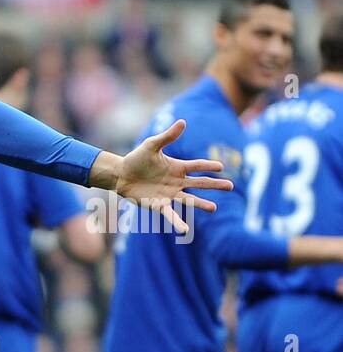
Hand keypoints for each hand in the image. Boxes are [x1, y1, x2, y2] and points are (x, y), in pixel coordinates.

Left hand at [101, 119, 232, 233]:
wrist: (121, 175)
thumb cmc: (137, 159)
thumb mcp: (151, 145)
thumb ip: (168, 137)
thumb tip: (183, 122)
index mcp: (177, 167)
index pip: (197, 166)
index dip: (208, 166)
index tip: (221, 166)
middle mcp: (177, 181)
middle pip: (199, 183)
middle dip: (214, 185)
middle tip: (231, 186)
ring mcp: (169, 194)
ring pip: (189, 200)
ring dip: (201, 204)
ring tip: (214, 208)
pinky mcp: (158, 205)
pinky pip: (170, 214)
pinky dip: (177, 222)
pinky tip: (184, 229)